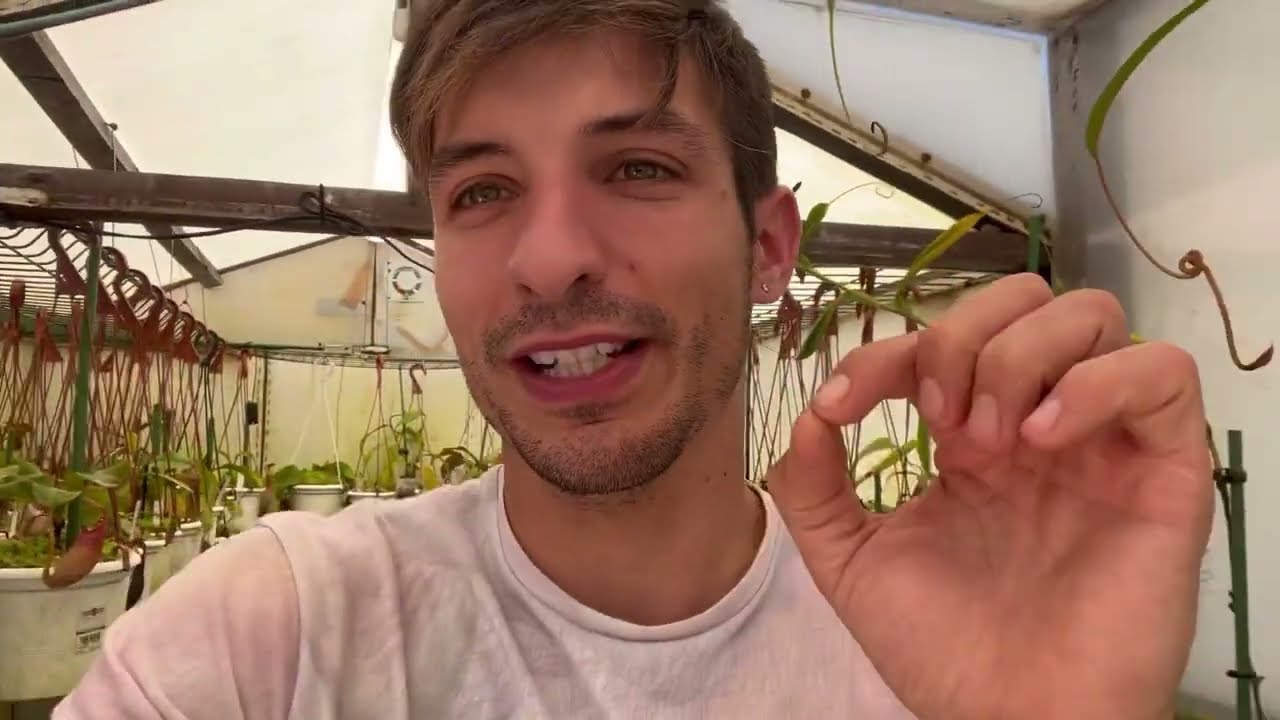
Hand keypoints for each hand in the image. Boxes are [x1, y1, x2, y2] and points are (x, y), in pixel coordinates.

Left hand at [768, 274, 1213, 719]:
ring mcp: (1104, 443)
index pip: (937, 339)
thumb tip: (807, 412)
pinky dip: (1099, 384)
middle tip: (942, 421)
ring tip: (994, 442)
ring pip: (1092, 316)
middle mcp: (1041, 425)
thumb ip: (814, 486)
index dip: (881, 351)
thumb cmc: (941, 650)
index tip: (840, 404)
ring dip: (1021, 358)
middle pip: (1025, 301)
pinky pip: (1163, 373)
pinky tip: (1045, 440)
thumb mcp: (851, 562)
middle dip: (963, 337)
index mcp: (973, 437)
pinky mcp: (1166, 471)